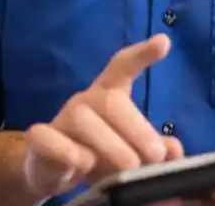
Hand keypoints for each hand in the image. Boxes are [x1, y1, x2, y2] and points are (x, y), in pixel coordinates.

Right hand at [22, 34, 184, 200]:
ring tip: (128, 169)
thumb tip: (174, 150)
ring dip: (110, 145)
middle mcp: (84, 102)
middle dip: (137, 128)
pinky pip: (48, 138)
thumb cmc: (95, 155)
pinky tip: (84, 164)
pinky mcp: (40, 141)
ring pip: (82, 119)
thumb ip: (153, 150)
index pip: (122, 67)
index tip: (163, 42)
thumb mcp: (128, 153)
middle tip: (155, 156)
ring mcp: (60, 120)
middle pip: (110, 100)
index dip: (142, 54)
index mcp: (108, 97)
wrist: (48, 172)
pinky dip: (67, 151)